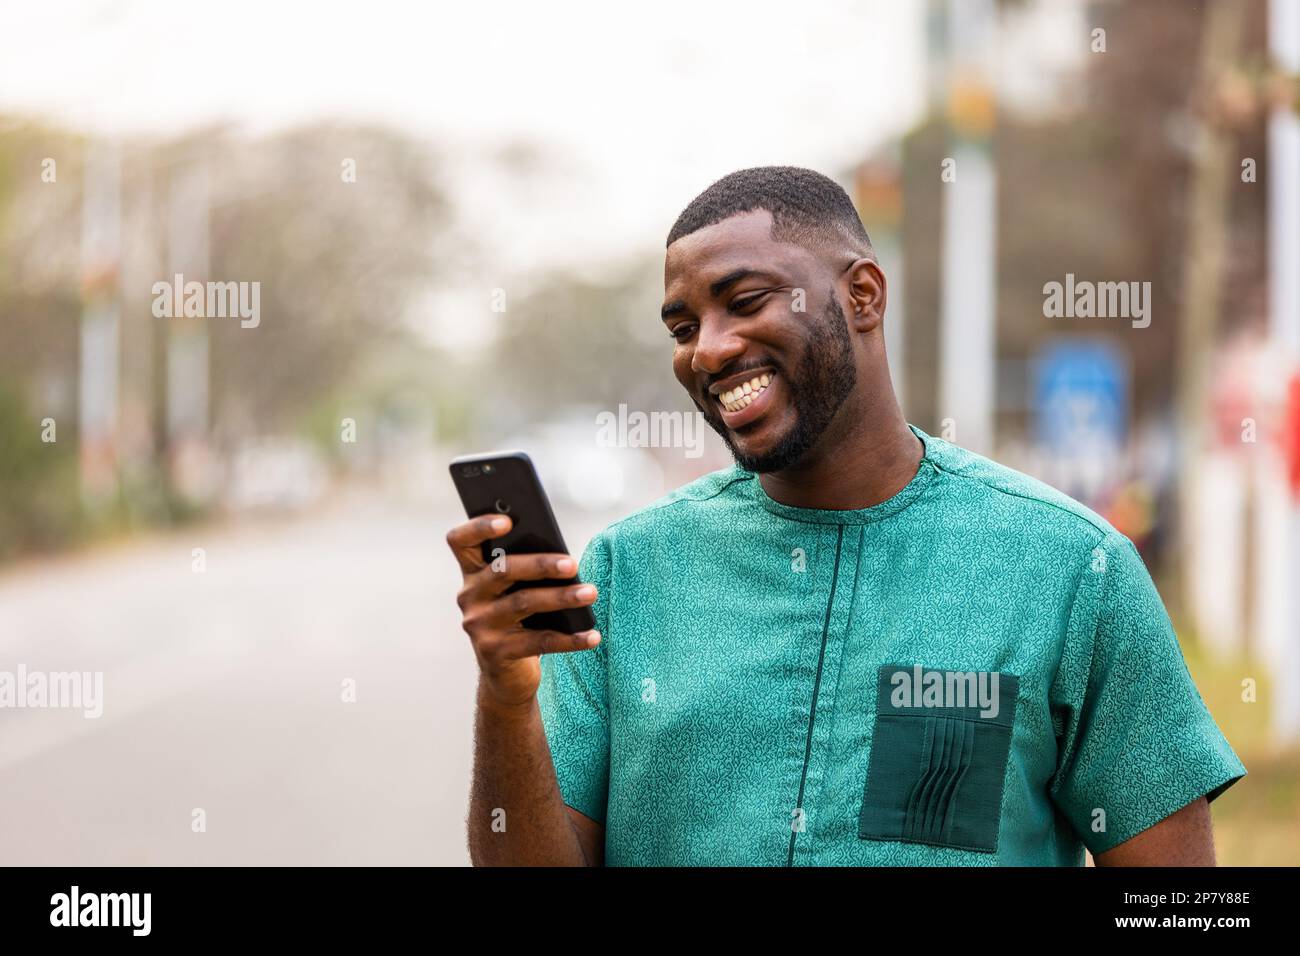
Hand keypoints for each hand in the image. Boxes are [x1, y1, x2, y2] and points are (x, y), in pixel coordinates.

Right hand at [446, 514, 600, 710]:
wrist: (506, 675)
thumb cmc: (520, 620)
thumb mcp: (517, 592)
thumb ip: (527, 571)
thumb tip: (564, 558)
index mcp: (473, 573)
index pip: (460, 541)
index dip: (479, 527)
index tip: (508, 521)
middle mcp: (469, 596)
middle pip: (502, 570)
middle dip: (540, 564)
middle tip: (572, 564)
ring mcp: (479, 625)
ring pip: (523, 603)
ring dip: (561, 597)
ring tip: (590, 593)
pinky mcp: (495, 652)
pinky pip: (538, 641)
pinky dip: (570, 639)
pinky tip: (592, 636)